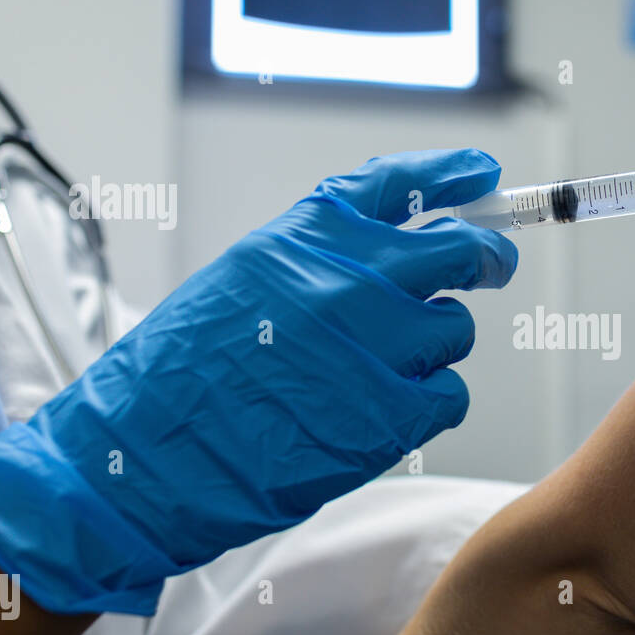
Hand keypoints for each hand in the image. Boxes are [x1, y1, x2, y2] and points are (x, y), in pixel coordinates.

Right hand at [0, 149, 516, 614]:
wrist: (143, 459)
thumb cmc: (180, 377)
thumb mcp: (241, 281)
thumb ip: (317, 259)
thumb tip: (397, 254)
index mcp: (304, 238)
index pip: (400, 185)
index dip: (451, 175)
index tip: (484, 175)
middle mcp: (349, 279)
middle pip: (458, 251)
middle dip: (484, 257)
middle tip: (491, 266)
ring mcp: (375, 346)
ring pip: (454, 328)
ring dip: (434, 346)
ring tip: (378, 370)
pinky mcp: (391, 414)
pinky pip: (450, 394)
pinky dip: (431, 402)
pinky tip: (385, 412)